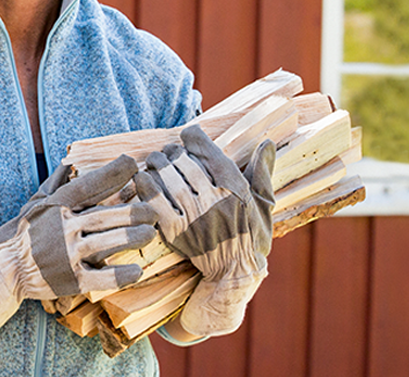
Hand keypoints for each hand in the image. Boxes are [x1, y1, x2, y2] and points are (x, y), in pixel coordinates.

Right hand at [0, 155, 156, 345]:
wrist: (4, 268)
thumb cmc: (23, 233)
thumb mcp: (35, 204)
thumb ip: (55, 185)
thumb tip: (68, 164)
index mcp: (56, 207)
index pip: (87, 186)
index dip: (112, 173)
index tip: (133, 163)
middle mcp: (62, 228)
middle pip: (105, 215)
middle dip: (133, 211)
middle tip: (153, 210)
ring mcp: (67, 254)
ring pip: (108, 243)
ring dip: (133, 238)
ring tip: (150, 234)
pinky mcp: (71, 280)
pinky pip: (103, 277)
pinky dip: (122, 274)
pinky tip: (137, 270)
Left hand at [135, 125, 274, 336]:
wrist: (234, 272)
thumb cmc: (251, 235)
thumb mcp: (263, 204)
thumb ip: (262, 171)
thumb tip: (266, 141)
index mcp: (235, 186)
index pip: (205, 148)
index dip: (192, 138)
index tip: (187, 139)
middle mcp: (213, 197)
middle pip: (181, 160)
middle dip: (171, 151)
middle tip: (167, 153)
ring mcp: (193, 214)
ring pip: (165, 176)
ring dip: (156, 165)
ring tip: (154, 164)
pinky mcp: (175, 230)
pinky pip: (153, 200)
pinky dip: (144, 186)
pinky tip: (142, 180)